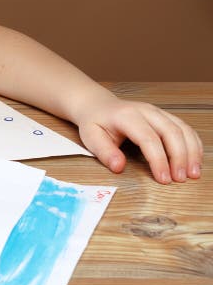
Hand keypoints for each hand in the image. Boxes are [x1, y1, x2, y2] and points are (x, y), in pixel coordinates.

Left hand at [76, 95, 202, 183]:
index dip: (158, 160)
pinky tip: (194, 160)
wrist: (97, 105)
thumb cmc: (95, 122)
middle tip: (180, 179)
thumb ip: (104, 152)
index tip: (163, 179)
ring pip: (182, 129)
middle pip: (171, 132)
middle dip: (179, 157)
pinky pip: (185, 128)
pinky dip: (193, 144)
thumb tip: (118, 167)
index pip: (148, 138)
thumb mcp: (91, 137)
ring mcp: (157, 112)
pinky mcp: (165, 116)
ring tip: (193, 174)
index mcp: (126, 116)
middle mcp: (145, 111)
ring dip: (191, 152)